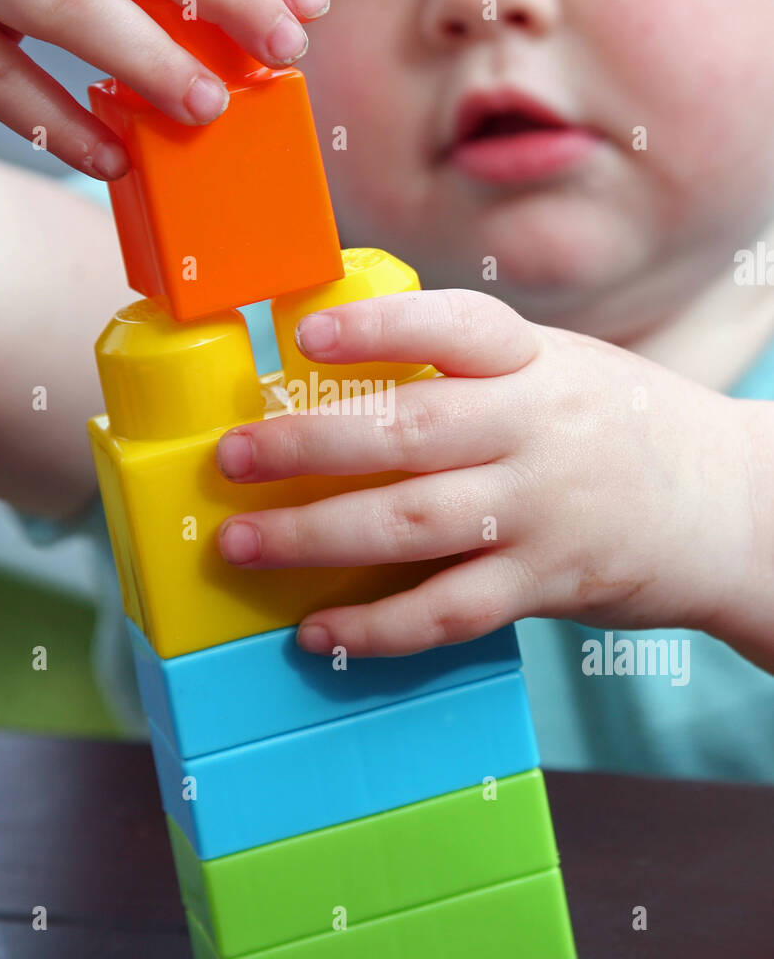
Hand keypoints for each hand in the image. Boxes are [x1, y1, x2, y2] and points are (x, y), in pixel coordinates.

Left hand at [214, 289, 757, 657]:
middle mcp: (537, 430)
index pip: (455, 328)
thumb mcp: (561, 369)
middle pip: (409, 431)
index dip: (379, 329)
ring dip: (315, 537)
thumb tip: (344, 375)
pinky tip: (319, 630)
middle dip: (307, 445)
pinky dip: (376, 628)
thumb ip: (471, 370)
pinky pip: (447, 612)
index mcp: (537, 363)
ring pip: (412, 524)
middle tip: (234, 455)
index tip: (306, 336)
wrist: (727, 507)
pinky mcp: (544, 585)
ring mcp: (540, 511)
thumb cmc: (621, 429)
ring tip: (243, 543)